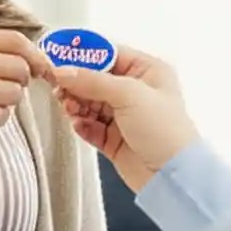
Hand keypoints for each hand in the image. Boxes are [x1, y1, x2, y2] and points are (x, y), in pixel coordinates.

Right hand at [53, 45, 199, 191]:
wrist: (172, 176)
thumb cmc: (165, 130)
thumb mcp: (129, 94)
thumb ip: (92, 80)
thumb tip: (62, 70)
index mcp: (147, 71)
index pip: (109, 54)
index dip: (83, 55)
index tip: (58, 56)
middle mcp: (136, 91)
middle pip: (95, 79)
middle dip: (76, 83)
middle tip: (59, 86)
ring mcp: (124, 116)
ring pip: (89, 102)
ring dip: (76, 104)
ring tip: (70, 108)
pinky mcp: (114, 139)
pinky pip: (90, 126)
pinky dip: (81, 124)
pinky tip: (79, 124)